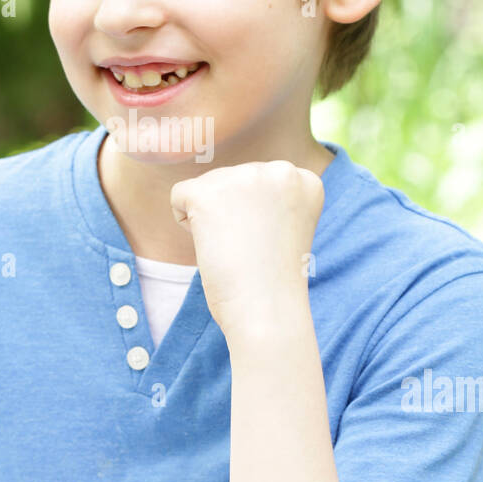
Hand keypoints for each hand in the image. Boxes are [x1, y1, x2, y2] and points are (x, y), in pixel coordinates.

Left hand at [169, 160, 324, 337]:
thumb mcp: (285, 224)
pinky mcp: (207, 193)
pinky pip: (179, 196)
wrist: (267, 312)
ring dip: (212, 219)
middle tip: (253, 249)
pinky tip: (213, 245)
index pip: (260, 181)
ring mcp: (244, 177)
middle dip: (232, 214)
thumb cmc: (273, 280)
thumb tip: (229, 185)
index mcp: (302, 179)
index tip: (272, 242)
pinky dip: (187, 224)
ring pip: (207, 187)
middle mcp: (279, 169)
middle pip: (232, 180)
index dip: (256, 217)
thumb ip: (267, 197)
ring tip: (237, 248)